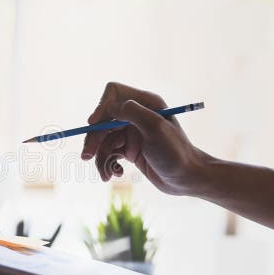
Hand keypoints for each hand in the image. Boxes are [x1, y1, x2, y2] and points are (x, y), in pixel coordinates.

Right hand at [81, 82, 207, 194]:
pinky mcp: (129, 150)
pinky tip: (117, 174)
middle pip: (103, 121)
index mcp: (146, 103)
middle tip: (86, 157)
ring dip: (100, 158)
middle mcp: (137, 115)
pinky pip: (108, 153)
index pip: (113, 94)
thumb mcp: (154, 128)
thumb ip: (131, 112)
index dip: (101, 108)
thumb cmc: (174, 152)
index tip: (93, 125)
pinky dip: (108, 165)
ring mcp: (132, 133)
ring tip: (106, 175)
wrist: (186, 180)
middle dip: (94, 139)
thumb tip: (107, 108)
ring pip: (103, 140)